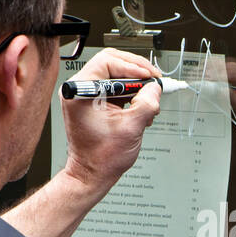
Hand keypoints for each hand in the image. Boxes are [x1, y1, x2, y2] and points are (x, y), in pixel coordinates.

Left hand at [61, 48, 162, 193]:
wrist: (92, 174)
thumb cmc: (102, 158)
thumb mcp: (131, 128)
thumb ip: (146, 103)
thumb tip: (155, 87)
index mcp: (80, 92)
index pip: (108, 62)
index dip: (133, 67)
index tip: (150, 78)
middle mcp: (80, 89)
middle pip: (112, 63)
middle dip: (136, 72)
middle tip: (154, 82)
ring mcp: (87, 95)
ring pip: (116, 74)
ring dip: (136, 85)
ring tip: (149, 100)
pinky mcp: (95, 101)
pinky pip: (116, 88)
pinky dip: (132, 94)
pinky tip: (141, 106)